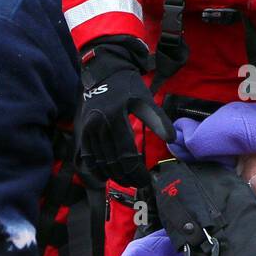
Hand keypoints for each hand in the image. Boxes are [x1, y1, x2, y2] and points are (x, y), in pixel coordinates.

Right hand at [76, 40, 174, 186]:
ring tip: (126, 181)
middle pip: (112, 162)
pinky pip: (87, 156)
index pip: (126, 155)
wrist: (103, 71)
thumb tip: (173, 140)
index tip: (145, 180)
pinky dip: (96, 169)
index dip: (136, 171)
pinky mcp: (82, 131)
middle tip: (138, 184)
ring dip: (112, 175)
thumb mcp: (145, 100)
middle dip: (126, 176)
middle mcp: (98, 126)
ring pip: (99, 162)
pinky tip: (105, 176)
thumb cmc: (127, 86)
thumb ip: (158, 121)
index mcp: (115, 118)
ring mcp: (88, 130)